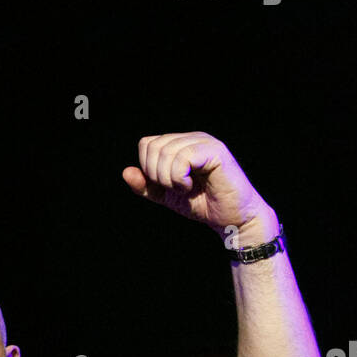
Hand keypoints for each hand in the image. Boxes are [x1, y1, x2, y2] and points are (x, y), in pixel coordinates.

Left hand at [122, 131, 274, 240]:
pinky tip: (190, 186)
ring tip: (185, 188)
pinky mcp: (215, 151)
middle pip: (154, 146)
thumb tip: (126, 172)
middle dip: (157, 174)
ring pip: (167, 151)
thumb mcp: (167, 196)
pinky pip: (184, 157)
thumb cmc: (202, 205)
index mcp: (181, 144)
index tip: (164, 185)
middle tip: (175, 189)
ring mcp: (205, 142)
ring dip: (169, 178)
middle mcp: (193, 138)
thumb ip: (146, 186)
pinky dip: (180, 177)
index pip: (148, 143)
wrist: (230, 219)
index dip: (147, 168)